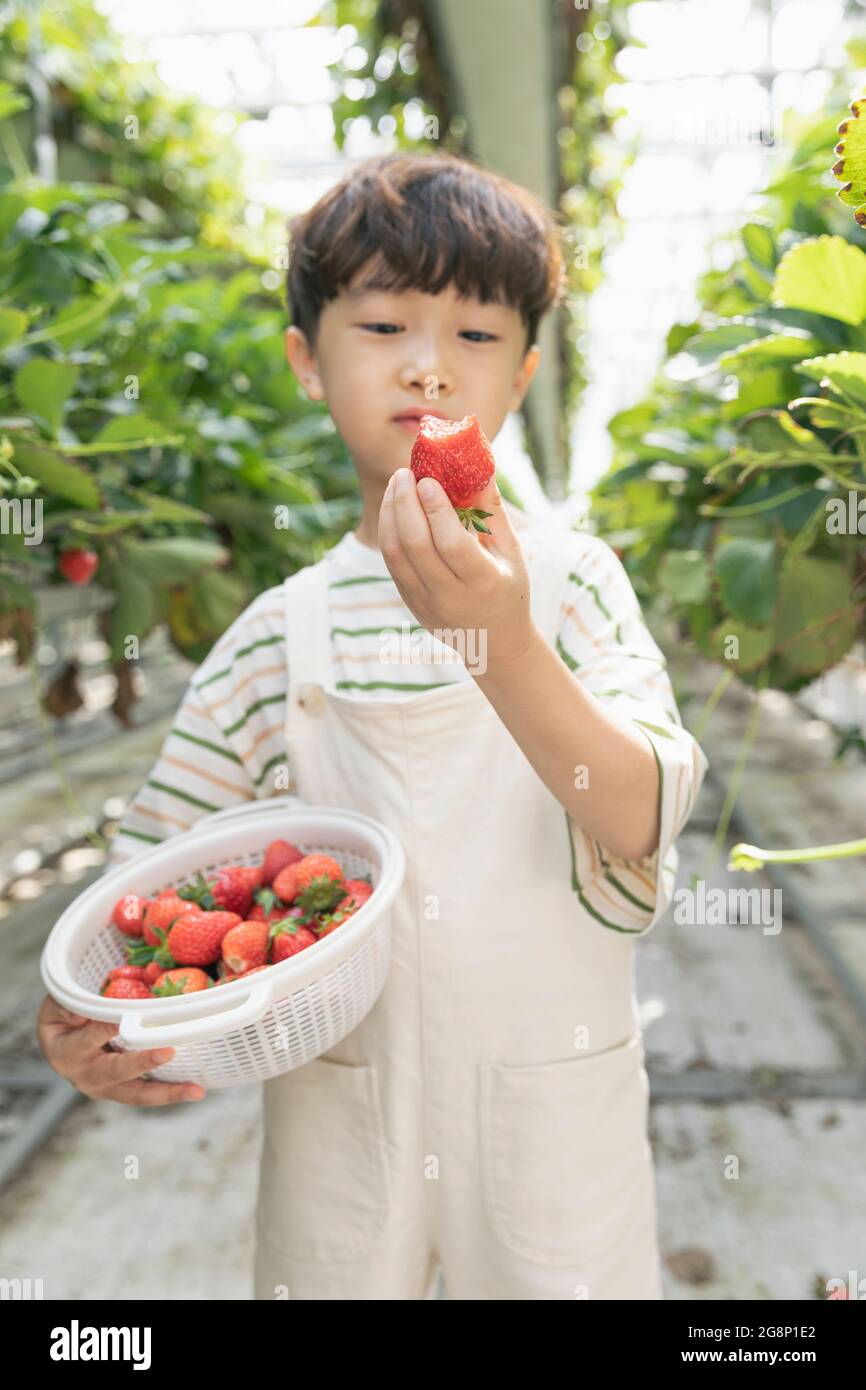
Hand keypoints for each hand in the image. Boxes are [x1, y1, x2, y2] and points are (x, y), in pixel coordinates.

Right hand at [37, 994, 205, 1105]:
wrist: (61, 1049)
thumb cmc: (62, 1021)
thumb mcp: (56, 1007)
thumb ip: (67, 1006)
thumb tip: (82, 1013)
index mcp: (67, 1052)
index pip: (87, 1039)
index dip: (105, 1031)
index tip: (124, 1021)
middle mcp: (86, 1075)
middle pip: (116, 1072)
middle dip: (142, 1063)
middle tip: (168, 1052)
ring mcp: (106, 1088)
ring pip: (137, 1094)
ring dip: (167, 1092)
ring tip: (196, 1090)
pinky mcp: (123, 1092)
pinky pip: (147, 1094)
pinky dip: (170, 1092)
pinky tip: (195, 1089)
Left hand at [377, 468, 538, 671]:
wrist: (494, 642)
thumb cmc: (508, 586)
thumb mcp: (511, 551)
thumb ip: (493, 510)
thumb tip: (479, 463)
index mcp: (483, 584)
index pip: (452, 545)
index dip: (436, 510)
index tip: (427, 479)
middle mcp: (450, 598)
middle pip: (416, 546)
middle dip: (405, 503)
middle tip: (405, 473)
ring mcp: (425, 603)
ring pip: (395, 554)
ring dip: (390, 513)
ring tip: (397, 484)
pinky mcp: (410, 603)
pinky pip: (391, 563)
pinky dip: (388, 530)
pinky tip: (394, 507)